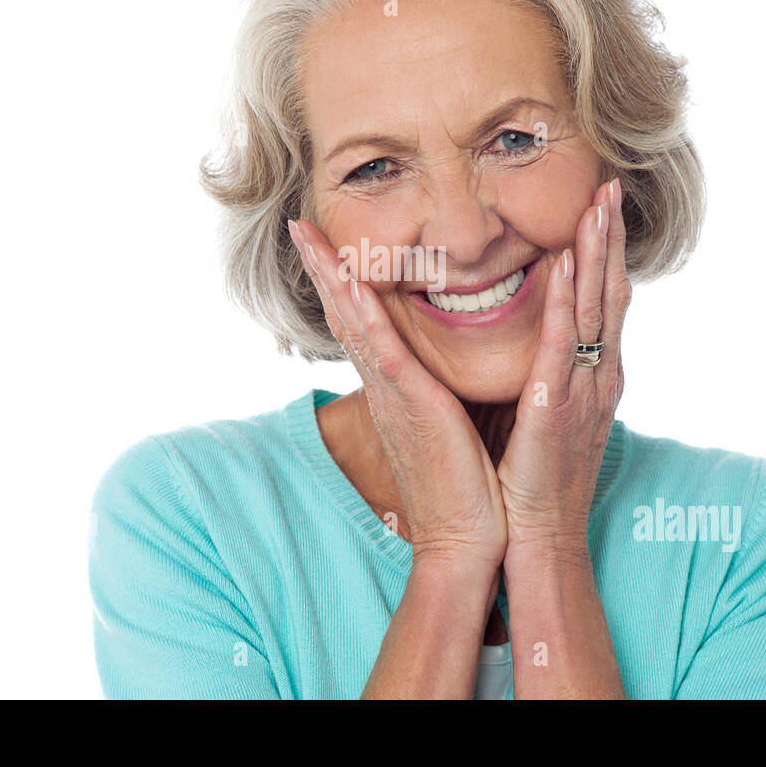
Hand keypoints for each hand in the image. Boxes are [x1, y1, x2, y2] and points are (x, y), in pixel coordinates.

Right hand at [289, 218, 508, 569]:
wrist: (463, 542)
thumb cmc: (465, 488)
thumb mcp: (452, 424)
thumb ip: (443, 390)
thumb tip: (451, 364)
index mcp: (396, 389)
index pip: (363, 325)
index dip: (342, 283)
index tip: (326, 245)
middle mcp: (385, 387)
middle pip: (345, 314)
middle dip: (322, 266)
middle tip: (300, 224)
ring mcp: (392, 394)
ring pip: (354, 321)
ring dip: (329, 275)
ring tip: (306, 235)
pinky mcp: (411, 406)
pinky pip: (383, 350)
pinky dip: (364, 313)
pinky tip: (348, 281)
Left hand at [495, 177, 629, 554]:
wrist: (538, 540)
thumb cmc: (534, 481)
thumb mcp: (546, 416)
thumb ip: (550, 374)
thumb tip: (541, 344)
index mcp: (592, 377)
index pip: (602, 301)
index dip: (605, 252)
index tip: (601, 204)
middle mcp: (597, 377)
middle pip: (608, 293)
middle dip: (609, 237)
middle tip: (610, 185)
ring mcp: (581, 392)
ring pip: (593, 309)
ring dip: (596, 254)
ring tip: (598, 205)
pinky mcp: (554, 409)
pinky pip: (561, 346)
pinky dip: (564, 302)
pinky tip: (563, 267)